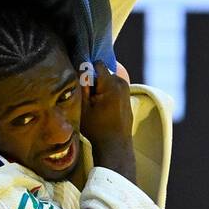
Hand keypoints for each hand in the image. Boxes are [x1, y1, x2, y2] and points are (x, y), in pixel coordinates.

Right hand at [81, 61, 136, 182]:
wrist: (114, 144)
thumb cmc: (96, 127)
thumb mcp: (82, 107)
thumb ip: (81, 85)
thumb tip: (81, 69)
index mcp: (111, 84)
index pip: (97, 64)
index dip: (87, 72)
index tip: (83, 87)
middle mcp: (121, 83)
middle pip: (103, 72)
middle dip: (94, 81)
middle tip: (88, 99)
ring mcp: (126, 90)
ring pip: (108, 80)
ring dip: (100, 88)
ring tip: (96, 105)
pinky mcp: (127, 97)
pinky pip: (113, 88)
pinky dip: (106, 93)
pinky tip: (103, 109)